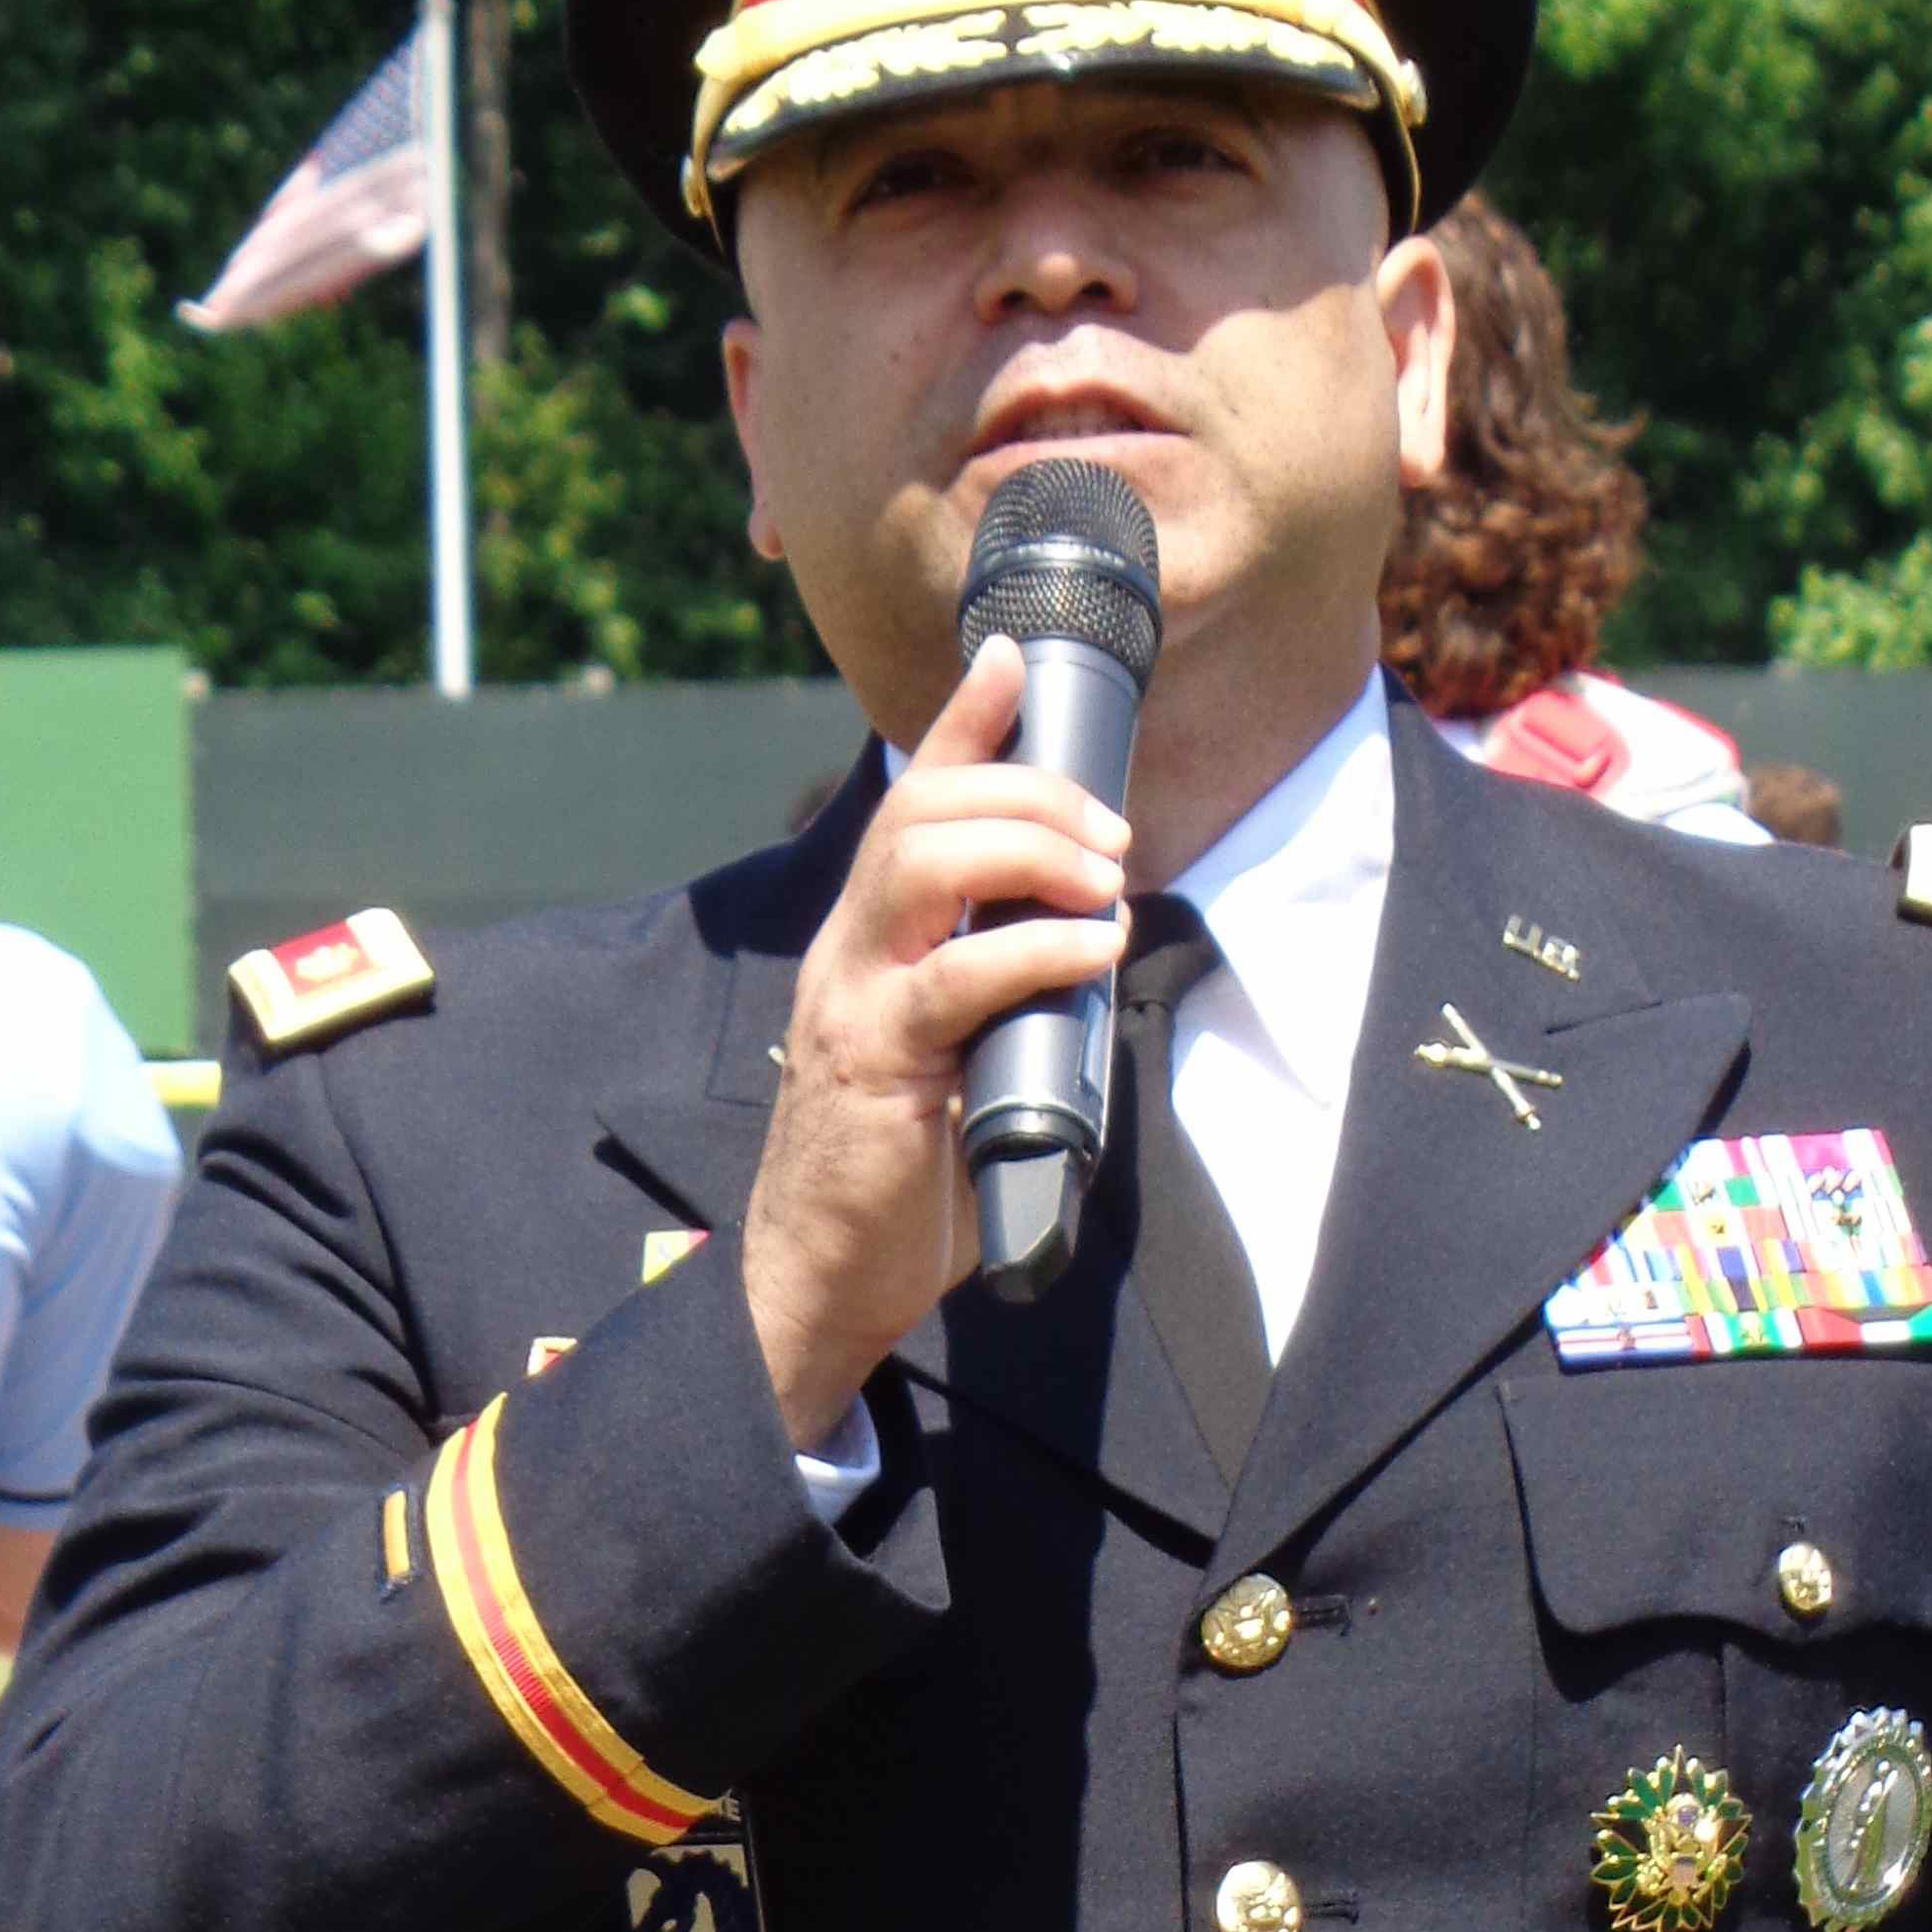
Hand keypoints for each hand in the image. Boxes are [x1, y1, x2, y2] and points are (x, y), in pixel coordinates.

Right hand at [738, 639, 1130, 1447]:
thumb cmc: (899, 1173)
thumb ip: (998, 991)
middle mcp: (849, 948)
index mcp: (867, 938)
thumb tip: (1092, 951)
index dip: (962, 720)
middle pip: (922, 810)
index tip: (1014, 657)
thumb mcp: (953, 1054)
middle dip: (1028, 790)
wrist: (820, 1274)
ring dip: (1032, 849)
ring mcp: (856, 999)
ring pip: (926, 864)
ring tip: (1105, 878)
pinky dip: (1038, 947)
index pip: (908, 799)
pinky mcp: (878, 1060)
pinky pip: (960, 976)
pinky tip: (1091, 947)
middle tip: (1111, 829)